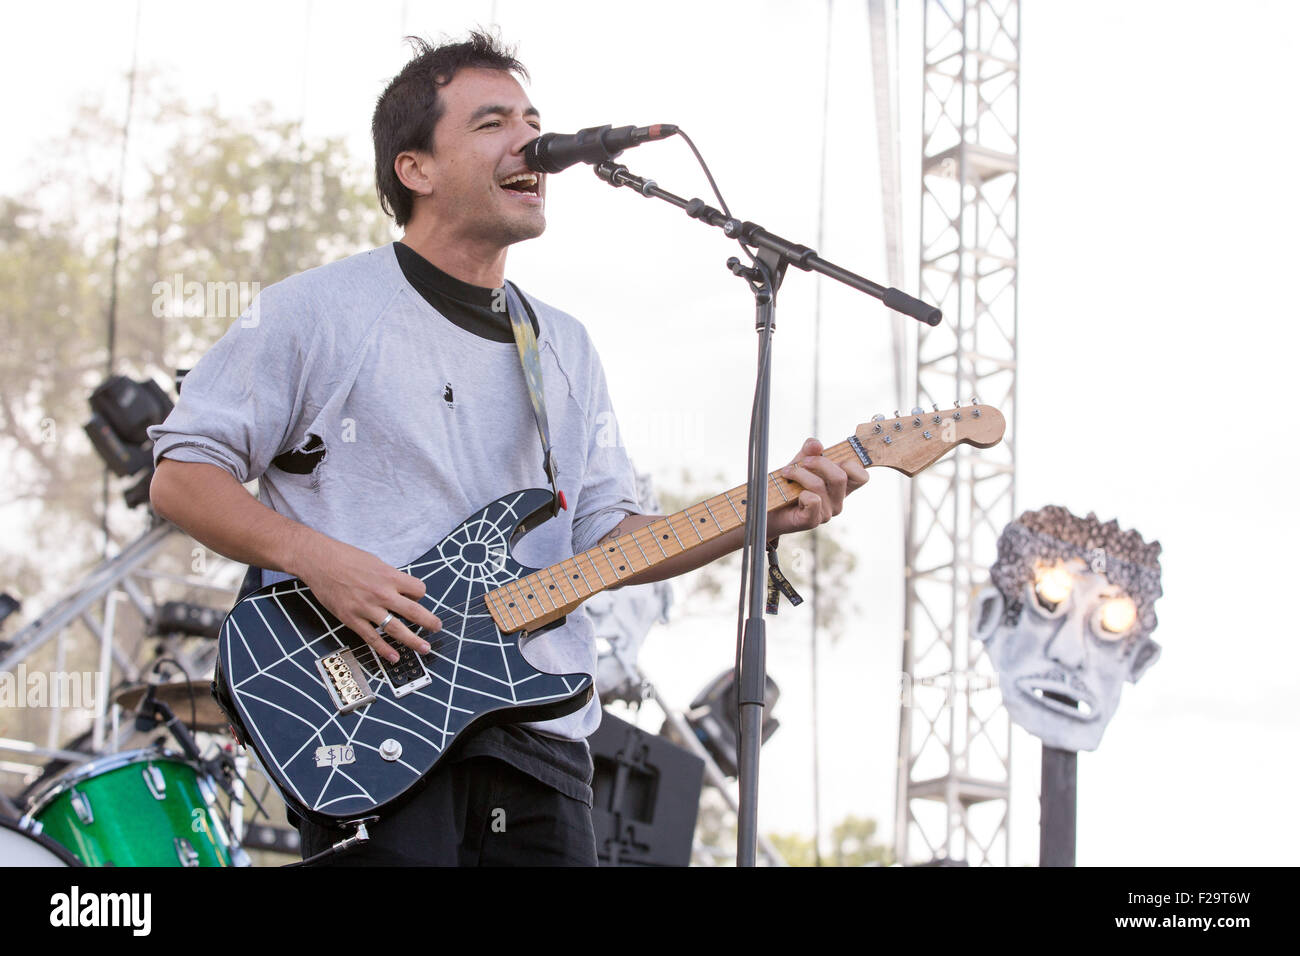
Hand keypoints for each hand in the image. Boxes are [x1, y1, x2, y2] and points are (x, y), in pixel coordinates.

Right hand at [294, 534, 441, 663]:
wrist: (320, 561)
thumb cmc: (346, 558)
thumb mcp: (376, 562)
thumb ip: (390, 577)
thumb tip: (402, 589)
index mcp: (390, 576)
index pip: (419, 590)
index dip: (420, 595)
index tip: (416, 599)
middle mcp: (382, 593)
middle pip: (414, 612)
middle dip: (430, 622)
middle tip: (437, 628)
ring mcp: (367, 608)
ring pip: (397, 629)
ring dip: (413, 641)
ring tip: (424, 648)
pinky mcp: (352, 619)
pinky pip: (372, 638)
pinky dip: (385, 650)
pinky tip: (394, 657)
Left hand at [768, 437, 869, 535]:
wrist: (769, 507)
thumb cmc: (790, 484)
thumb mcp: (801, 462)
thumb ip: (810, 451)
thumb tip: (816, 445)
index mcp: (842, 487)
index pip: (862, 477)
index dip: (852, 464)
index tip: (832, 456)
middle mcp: (838, 500)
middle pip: (841, 476)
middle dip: (818, 463)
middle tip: (801, 462)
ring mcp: (827, 512)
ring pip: (820, 486)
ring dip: (800, 474)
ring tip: (787, 473)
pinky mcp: (813, 520)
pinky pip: (813, 500)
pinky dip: (800, 492)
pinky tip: (792, 494)